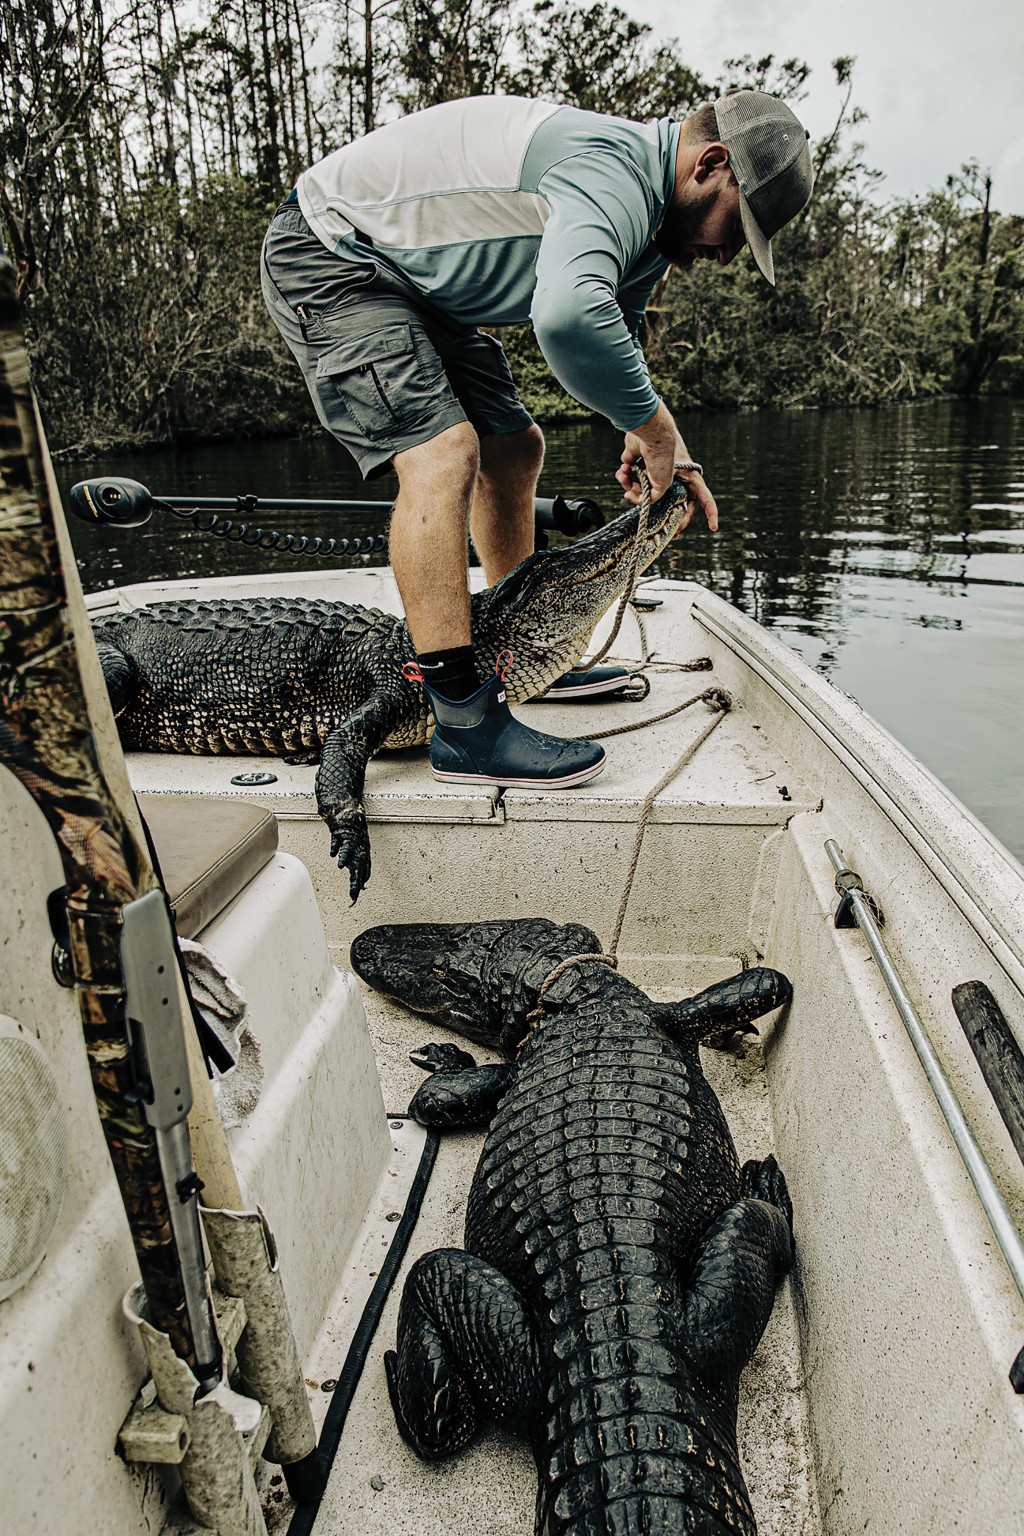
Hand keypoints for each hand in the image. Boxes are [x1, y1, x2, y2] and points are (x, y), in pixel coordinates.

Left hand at [616, 401, 718, 531]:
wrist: (649, 431)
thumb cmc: (664, 455)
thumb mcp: (665, 483)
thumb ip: (657, 498)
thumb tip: (644, 501)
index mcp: (689, 478)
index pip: (703, 499)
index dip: (710, 514)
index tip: (714, 527)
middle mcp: (675, 475)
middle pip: (668, 500)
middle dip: (657, 511)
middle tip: (654, 527)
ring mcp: (658, 469)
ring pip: (645, 490)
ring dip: (634, 490)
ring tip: (628, 489)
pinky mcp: (641, 462)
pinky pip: (632, 477)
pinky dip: (625, 477)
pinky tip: (623, 472)